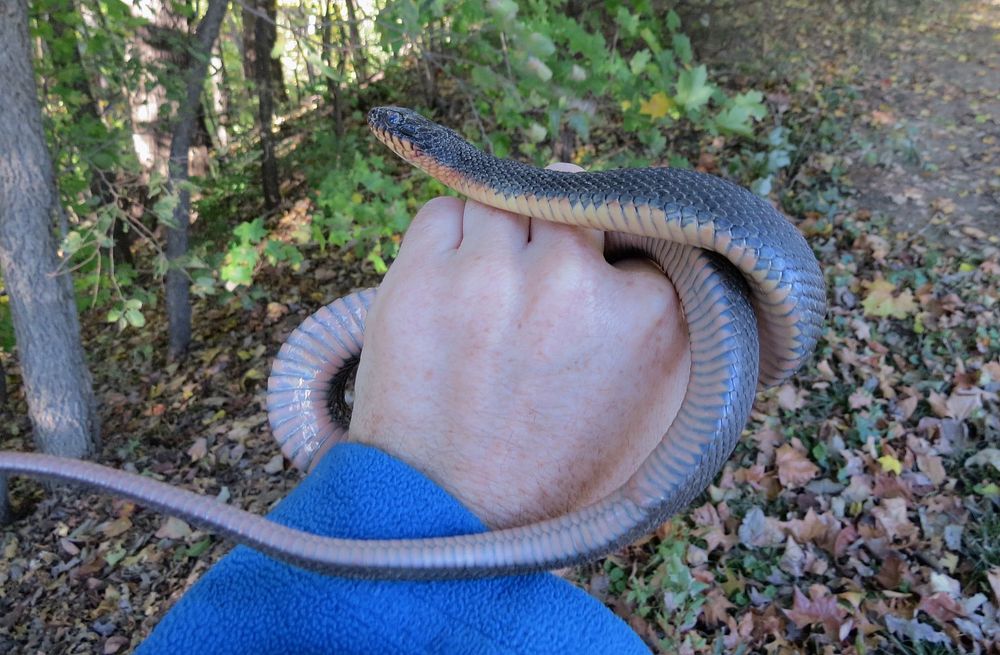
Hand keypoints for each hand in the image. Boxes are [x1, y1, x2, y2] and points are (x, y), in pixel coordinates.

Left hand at [348, 164, 689, 528]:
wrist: (448, 520)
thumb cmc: (554, 473)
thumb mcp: (653, 414)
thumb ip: (673, 330)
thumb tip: (660, 257)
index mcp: (650, 317)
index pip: (638, 233)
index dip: (611, 258)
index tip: (593, 286)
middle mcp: (572, 284)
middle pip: (571, 198)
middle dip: (560, 229)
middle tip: (540, 278)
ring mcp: (492, 276)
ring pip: (505, 196)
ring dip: (504, 228)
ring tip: (494, 286)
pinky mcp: (422, 277)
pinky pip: (444, 209)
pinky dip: (452, 234)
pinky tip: (455, 282)